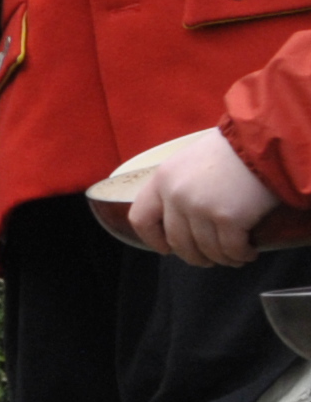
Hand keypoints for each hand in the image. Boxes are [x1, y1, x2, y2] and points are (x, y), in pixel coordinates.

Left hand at [129, 127, 289, 268]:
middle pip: (177, 241)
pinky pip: (231, 249)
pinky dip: (240, 256)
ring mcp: (200, 208)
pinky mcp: (228, 217)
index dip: (152, 239)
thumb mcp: (189, 161)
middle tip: (208, 260)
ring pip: (206, 249)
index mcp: (162, 179)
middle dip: (194, 257)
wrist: (260, 141)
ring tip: (233, 258)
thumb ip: (177, 186)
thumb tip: (176, 218)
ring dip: (221, 259)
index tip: (166, 249)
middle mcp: (176, 195)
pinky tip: (248, 253)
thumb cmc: (230, 149)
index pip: (141, 219)